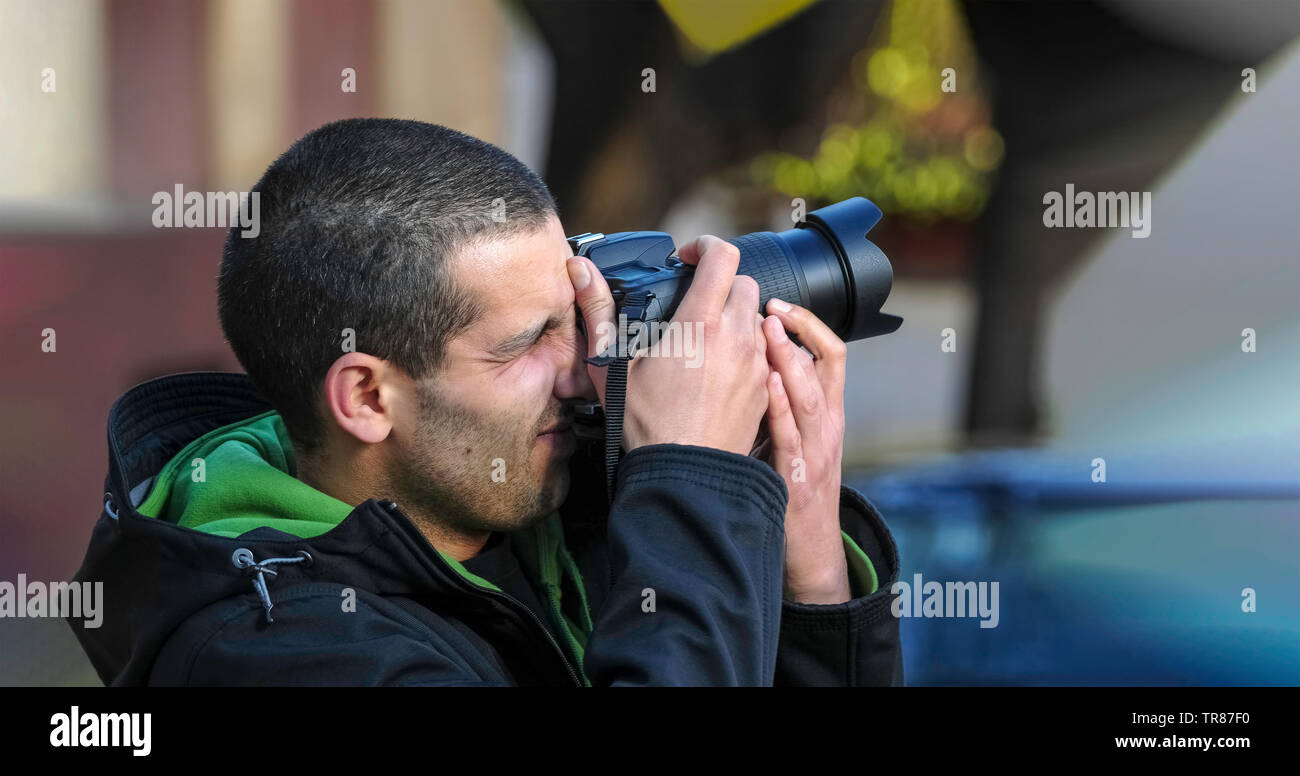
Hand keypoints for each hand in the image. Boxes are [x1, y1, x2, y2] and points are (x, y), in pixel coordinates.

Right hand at [567, 236, 770, 455]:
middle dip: (722, 284)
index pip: (722, 256)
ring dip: (736, 318)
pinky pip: (765, 353)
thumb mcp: (613, 365)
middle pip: (745, 284)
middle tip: (695, 302)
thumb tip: (579, 270)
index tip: (688, 259)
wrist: (686, 476)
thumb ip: (599, 311)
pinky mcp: (766, 387)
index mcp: (700, 323)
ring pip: (757, 319)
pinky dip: (747, 350)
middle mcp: (737, 337)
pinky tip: (720, 371)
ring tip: (706, 340)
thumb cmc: (648, 425)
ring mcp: (756, 363)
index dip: (704, 246)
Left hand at [755, 298, 850, 603]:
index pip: (832, 355)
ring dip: (789, 360)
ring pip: (811, 397)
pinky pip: (791, 437)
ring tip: (768, 330)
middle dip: (798, 332)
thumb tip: (752, 361)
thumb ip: (781, 404)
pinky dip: (780, 409)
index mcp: (828, 413)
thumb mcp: (796, 438)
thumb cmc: (793, 488)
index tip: (780, 305)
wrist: (811, 550)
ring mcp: (816, 451)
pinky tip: (765, 385)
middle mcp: (828, 427)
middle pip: (824, 367)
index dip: (809, 326)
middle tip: (770, 307)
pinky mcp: (797, 478)